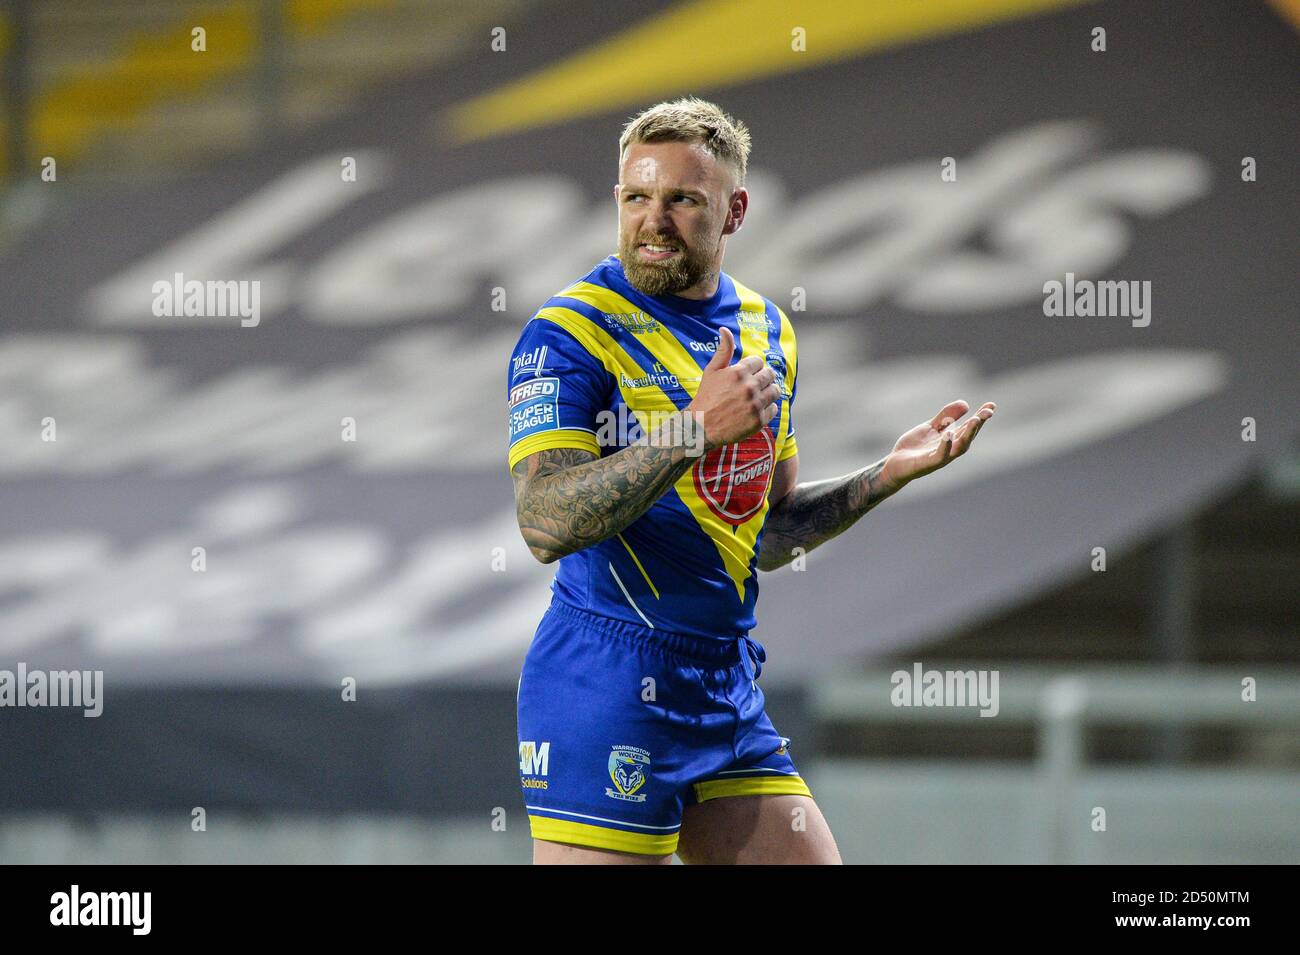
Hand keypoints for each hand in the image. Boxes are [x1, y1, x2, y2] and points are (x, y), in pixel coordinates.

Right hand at [685, 326, 780, 450]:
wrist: (701, 427)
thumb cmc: (706, 397)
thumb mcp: (712, 371)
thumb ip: (723, 350)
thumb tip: (724, 329)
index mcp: (739, 372)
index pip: (759, 362)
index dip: (752, 368)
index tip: (745, 375)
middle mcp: (749, 387)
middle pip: (770, 374)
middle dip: (762, 378)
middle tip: (752, 386)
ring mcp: (755, 404)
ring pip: (775, 391)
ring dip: (768, 392)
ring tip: (756, 397)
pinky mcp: (759, 420)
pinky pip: (774, 409)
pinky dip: (767, 409)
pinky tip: (755, 410)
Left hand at [880, 399, 995, 489]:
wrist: (894, 464)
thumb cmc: (914, 447)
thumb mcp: (930, 427)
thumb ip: (946, 416)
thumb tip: (966, 403)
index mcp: (951, 440)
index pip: (969, 428)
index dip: (981, 417)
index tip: (991, 405)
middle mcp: (950, 449)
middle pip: (968, 437)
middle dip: (978, 425)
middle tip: (988, 412)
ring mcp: (940, 457)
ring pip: (959, 447)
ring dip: (968, 434)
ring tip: (975, 420)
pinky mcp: (927, 464)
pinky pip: (940, 456)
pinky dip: (945, 446)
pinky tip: (948, 433)